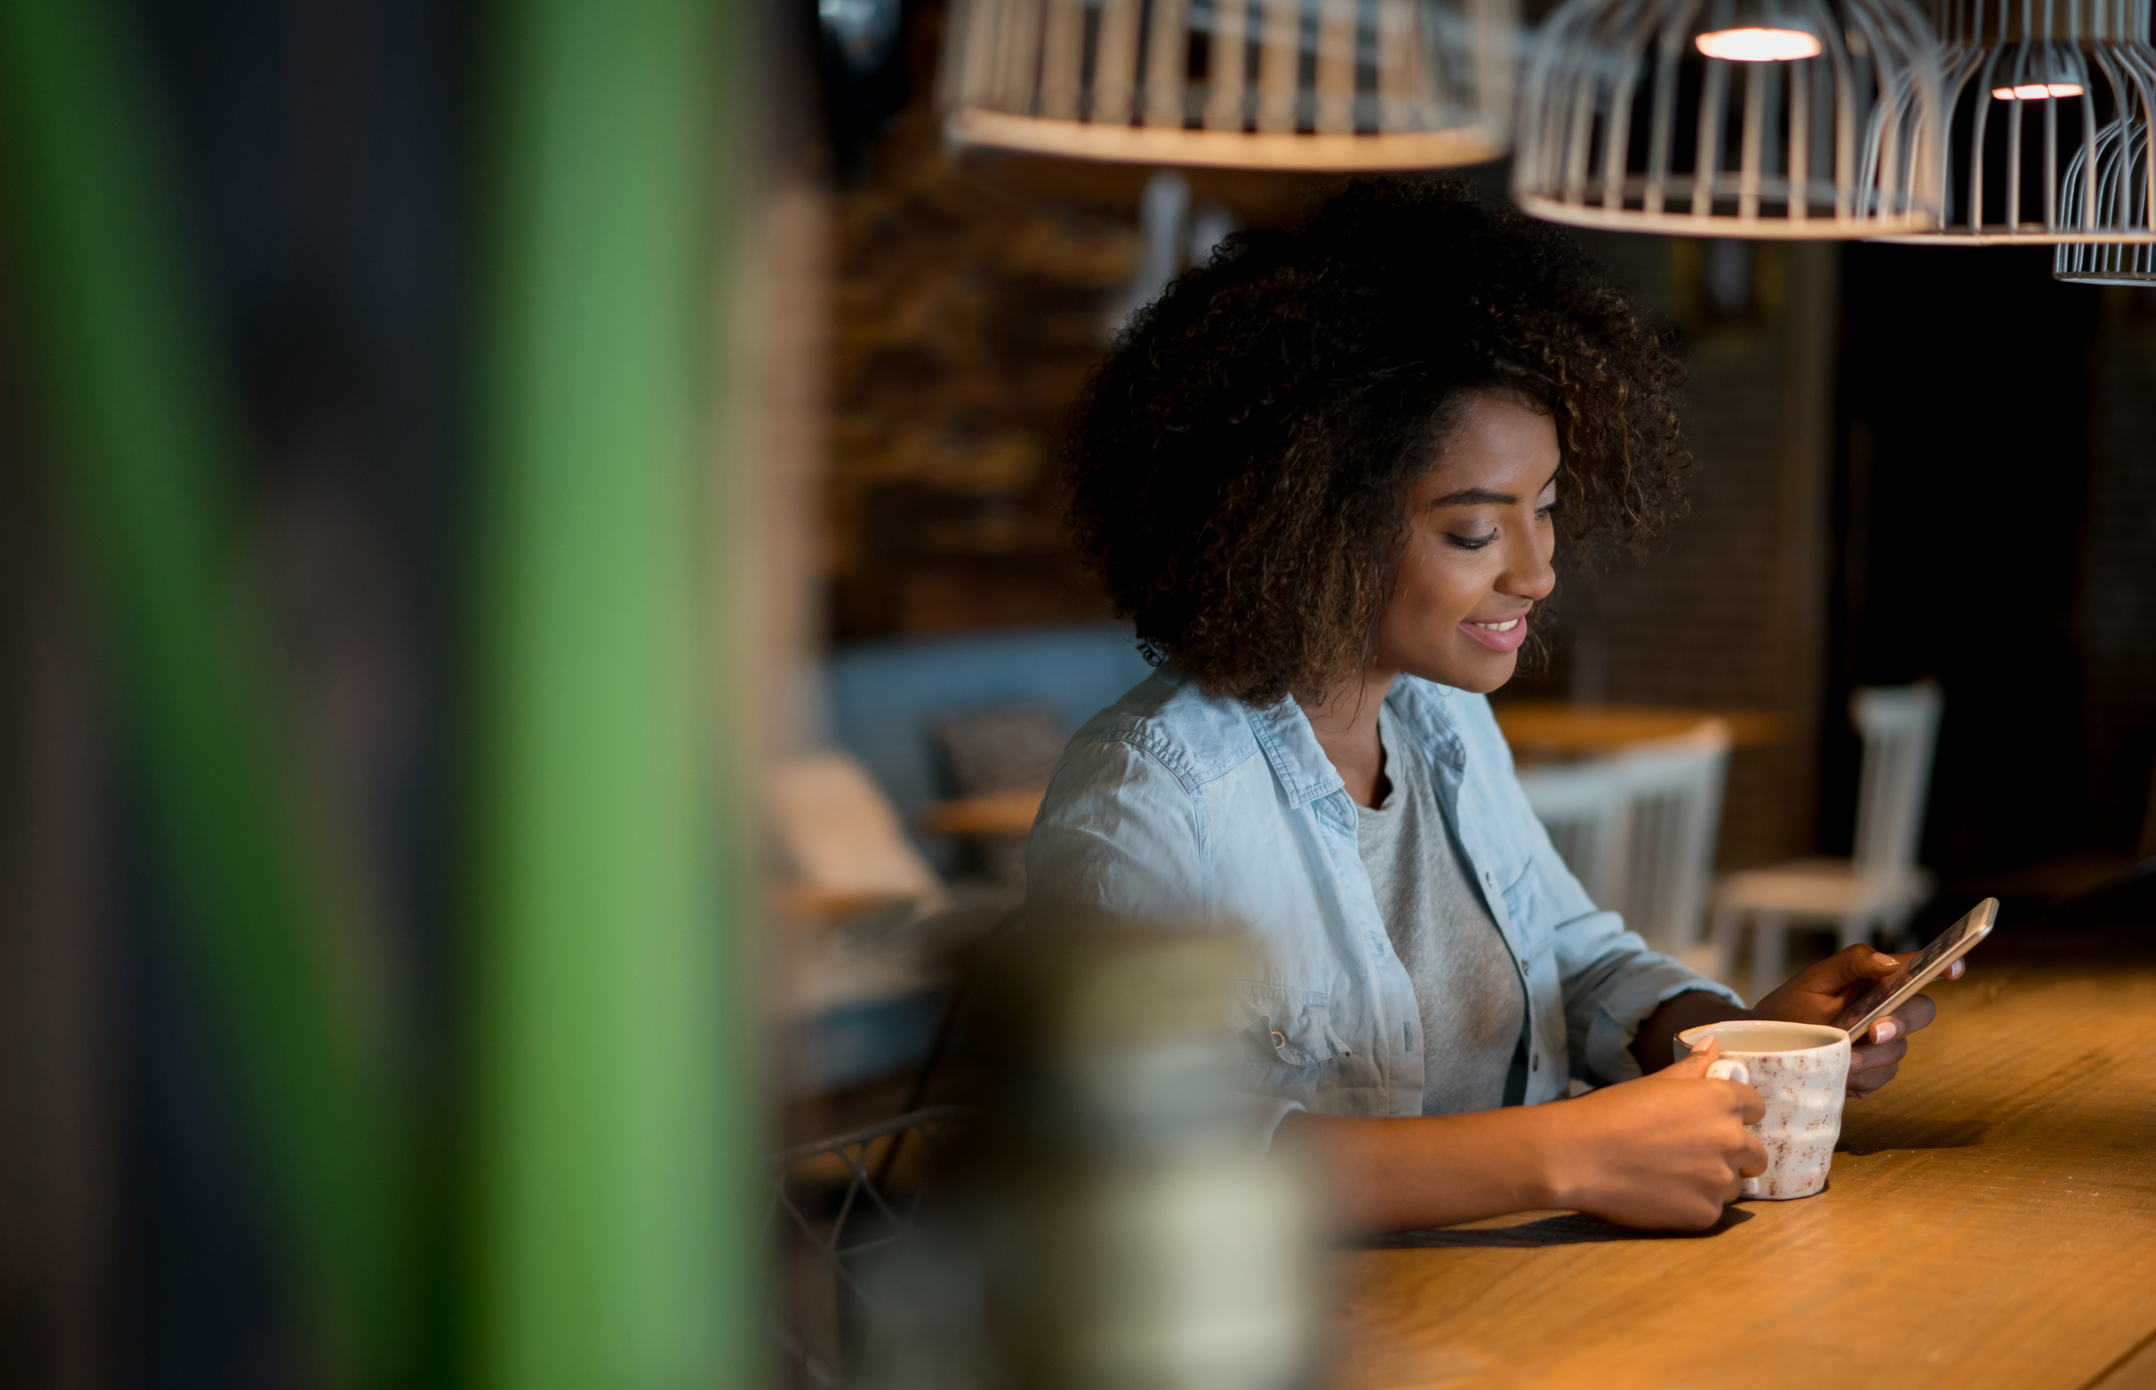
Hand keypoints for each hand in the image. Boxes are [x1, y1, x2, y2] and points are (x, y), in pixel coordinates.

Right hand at [1542, 1037, 1765, 1229]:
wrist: (1578, 1155)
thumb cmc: (1611, 1112)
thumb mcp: (1654, 1083)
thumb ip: (1693, 1068)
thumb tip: (1713, 1044)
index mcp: (1721, 1100)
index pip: (1756, 1107)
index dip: (1737, 1114)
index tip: (1715, 1121)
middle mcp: (1730, 1139)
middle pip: (1755, 1153)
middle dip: (1733, 1154)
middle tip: (1693, 1154)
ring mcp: (1719, 1180)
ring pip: (1733, 1184)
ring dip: (1713, 1181)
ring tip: (1672, 1175)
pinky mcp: (1705, 1214)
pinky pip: (1711, 1210)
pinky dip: (1693, 1204)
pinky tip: (1662, 1194)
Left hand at [1753, 944, 1962, 1096]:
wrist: (1769, 1046)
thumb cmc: (1792, 1005)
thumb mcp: (1814, 979)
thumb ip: (1851, 963)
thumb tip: (1888, 963)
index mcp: (1879, 981)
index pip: (1919, 971)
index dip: (1943, 968)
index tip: (1953, 969)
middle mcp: (1890, 1010)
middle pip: (1921, 1012)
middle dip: (1903, 1023)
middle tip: (1875, 1031)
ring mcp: (1885, 1044)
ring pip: (1898, 1051)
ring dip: (1871, 1056)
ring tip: (1841, 1057)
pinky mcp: (1874, 1072)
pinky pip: (1880, 1077)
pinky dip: (1860, 1076)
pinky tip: (1839, 1071)